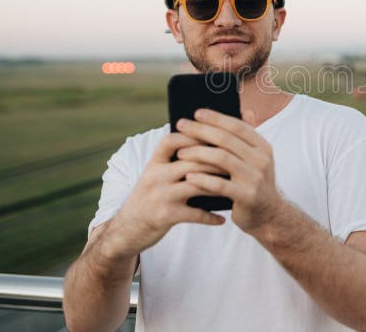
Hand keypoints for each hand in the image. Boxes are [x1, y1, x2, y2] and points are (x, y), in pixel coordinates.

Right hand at [106, 133, 226, 259]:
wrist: (125, 230)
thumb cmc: (148, 199)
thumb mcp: (154, 177)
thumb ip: (174, 163)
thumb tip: (204, 146)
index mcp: (154, 164)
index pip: (171, 140)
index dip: (193, 135)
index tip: (216, 135)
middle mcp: (155, 176)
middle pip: (191, 160)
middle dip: (217, 158)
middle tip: (239, 159)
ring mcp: (160, 196)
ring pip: (196, 183)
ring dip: (219, 184)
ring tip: (236, 184)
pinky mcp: (165, 216)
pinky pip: (194, 214)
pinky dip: (211, 217)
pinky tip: (223, 218)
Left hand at [174, 108, 283, 234]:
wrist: (268, 215)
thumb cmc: (254, 183)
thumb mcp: (257, 158)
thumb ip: (249, 137)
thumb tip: (245, 110)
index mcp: (263, 147)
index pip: (237, 126)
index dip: (216, 118)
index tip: (196, 112)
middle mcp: (261, 160)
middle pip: (226, 140)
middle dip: (201, 131)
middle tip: (181, 126)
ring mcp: (255, 178)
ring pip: (221, 159)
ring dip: (197, 153)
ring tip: (180, 152)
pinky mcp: (247, 196)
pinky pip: (220, 185)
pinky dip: (202, 179)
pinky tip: (188, 176)